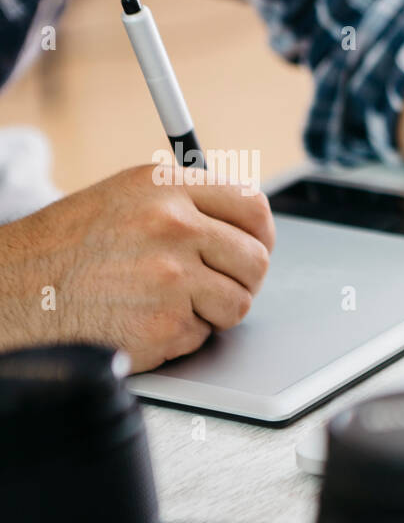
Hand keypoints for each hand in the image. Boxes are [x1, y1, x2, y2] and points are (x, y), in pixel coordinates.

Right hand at [0, 164, 274, 370]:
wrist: (11, 292)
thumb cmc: (65, 249)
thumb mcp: (123, 199)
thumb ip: (185, 204)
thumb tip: (246, 226)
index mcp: (165, 187)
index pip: (252, 206)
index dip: (260, 234)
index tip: (253, 247)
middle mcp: (173, 225)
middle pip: (256, 259)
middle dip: (242, 279)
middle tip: (213, 285)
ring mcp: (172, 276)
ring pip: (239, 302)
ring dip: (213, 311)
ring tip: (169, 302)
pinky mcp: (166, 322)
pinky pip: (205, 334)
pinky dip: (182, 335)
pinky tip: (144, 319)